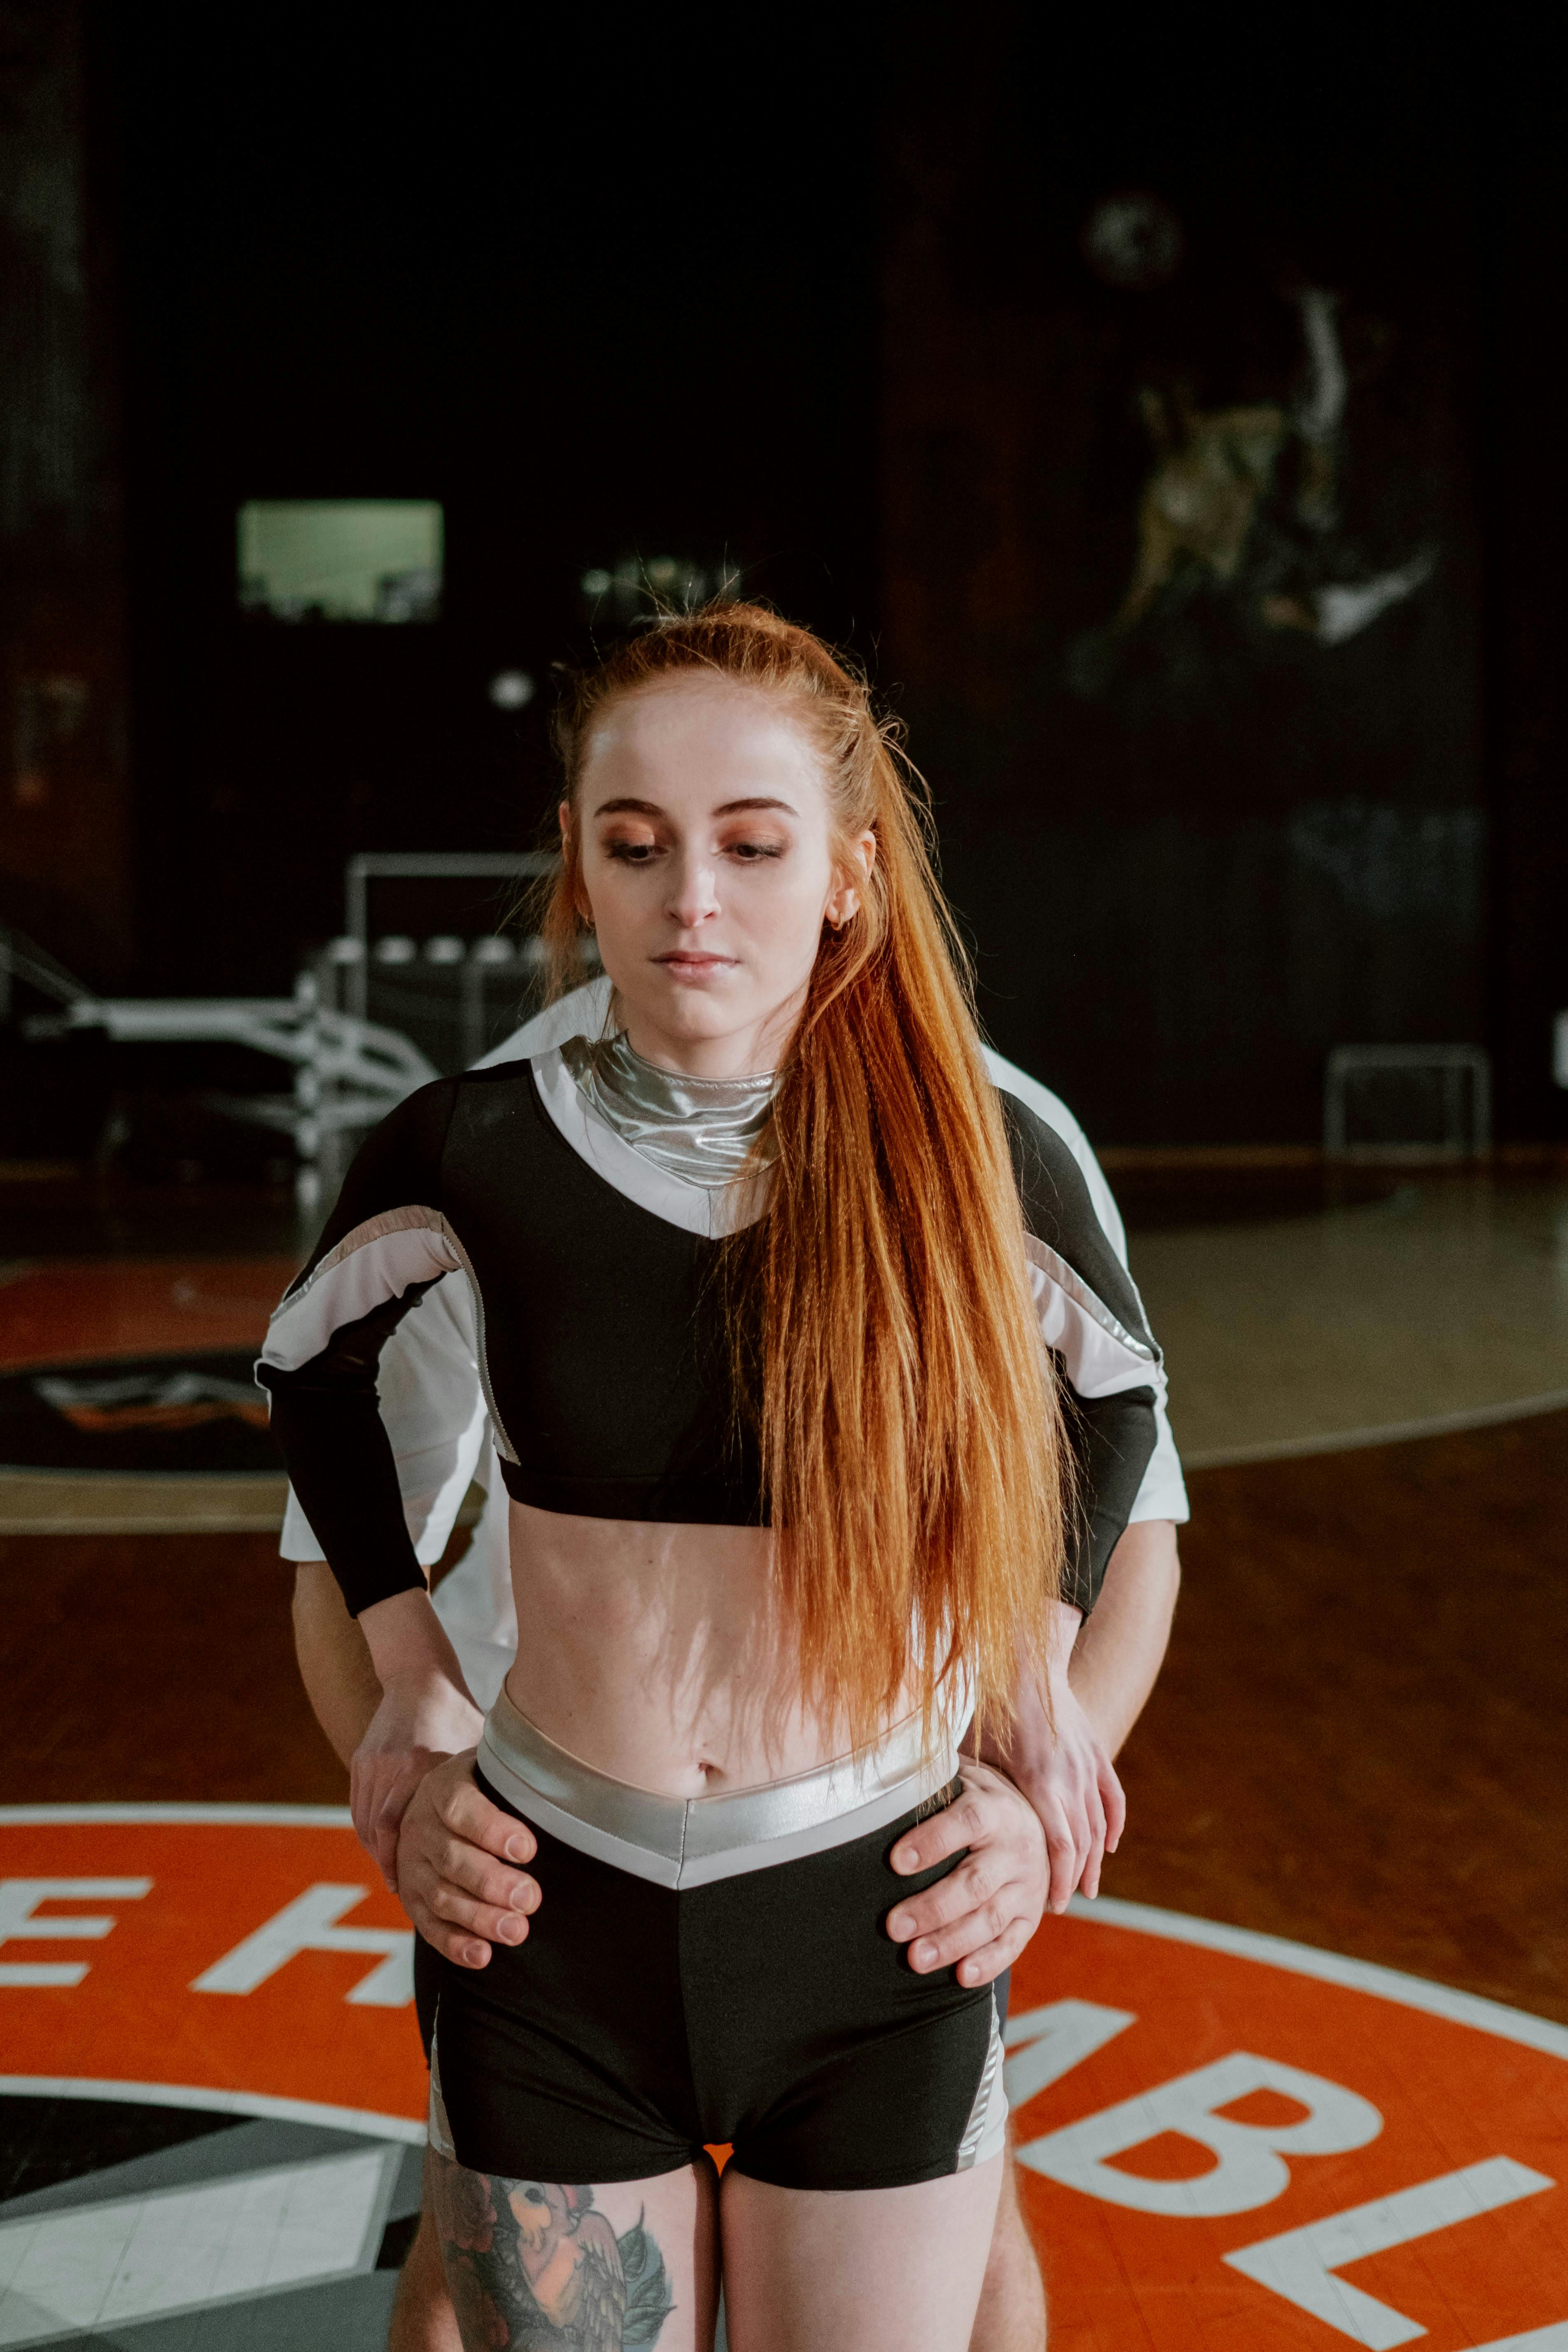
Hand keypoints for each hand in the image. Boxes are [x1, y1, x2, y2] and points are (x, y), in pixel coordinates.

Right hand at [349, 1668, 484, 1890]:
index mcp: (420, 1761)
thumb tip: (519, 1827)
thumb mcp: (477, 1745)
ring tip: (400, 1881)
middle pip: (384, 1829)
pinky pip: (361, 1810)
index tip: (424, 1887)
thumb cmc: (458, 1712)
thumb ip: (487, 1785)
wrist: (418, 1675)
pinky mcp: (360, 1762)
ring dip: (383, 1854)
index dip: (410, 1859)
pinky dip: (373, 1836)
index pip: (407, 1822)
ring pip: (368, 1824)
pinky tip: (388, 1854)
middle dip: (395, 1864)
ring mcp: (370, 1764)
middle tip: (410, 1893)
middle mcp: (390, 1765)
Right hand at [395, 1751, 540, 1966]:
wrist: (433, 1802)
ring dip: (479, 1918)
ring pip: (441, 1896)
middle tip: (530, 1898)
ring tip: (517, 1931)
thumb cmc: (484, 1787)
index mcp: (442, 1789)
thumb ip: (520, 1780)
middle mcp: (421, 1827)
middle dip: (492, 1883)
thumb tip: (568, 1795)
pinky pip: (429, 1925)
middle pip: (452, 1858)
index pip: (462, 1808)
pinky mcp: (412, 1900)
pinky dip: (455, 1944)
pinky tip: (483, 1955)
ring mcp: (412, 1866)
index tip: (528, 1850)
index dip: (492, 1830)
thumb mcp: (495, 1769)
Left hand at [884, 1760, 1048, 1986]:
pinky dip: (988, 1963)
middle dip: (933, 1908)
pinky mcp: (1032, 1916)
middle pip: (974, 1882)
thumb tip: (877, 1792)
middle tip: (894, 1927)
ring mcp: (1028, 1886)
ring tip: (915, 1959)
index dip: (932, 1841)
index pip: (964, 1822)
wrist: (1036, 1818)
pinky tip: (961, 1976)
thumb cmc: (976, 1800)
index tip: (896, 1861)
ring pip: (990, 1918)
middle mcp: (1016, 1848)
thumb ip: (930, 1791)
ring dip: (952, 1942)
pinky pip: (1013, 1943)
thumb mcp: (961, 1782)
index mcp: (994, 1809)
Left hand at [980, 1667, 1124, 1913]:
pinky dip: (1113, 1825)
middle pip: (1083, 1841)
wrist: (1028, 1662)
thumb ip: (964, 1790)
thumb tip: (930, 1821)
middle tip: (1061, 1903)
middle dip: (1075, 1877)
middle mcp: (1070, 1777)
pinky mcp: (1096, 1753)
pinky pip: (1113, 1797)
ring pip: (1099, 1823)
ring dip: (1094, 1859)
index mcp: (1040, 1780)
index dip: (1059, 1878)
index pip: (1061, 1844)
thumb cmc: (991, 1705)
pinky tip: (1109, 1847)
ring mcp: (1088, 1765)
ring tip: (1085, 1887)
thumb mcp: (974, 1752)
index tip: (1051, 1905)